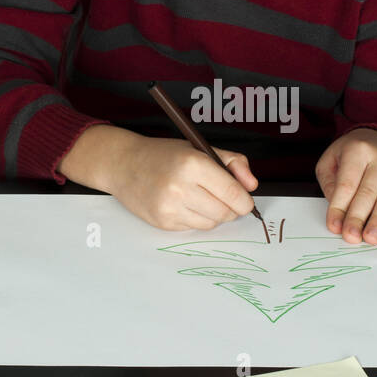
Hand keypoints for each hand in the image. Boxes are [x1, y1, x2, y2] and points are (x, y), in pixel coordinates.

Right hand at [109, 134, 258, 231]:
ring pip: (211, 223)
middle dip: (231, 208)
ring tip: (201, 198)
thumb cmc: (164, 155)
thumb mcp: (200, 148)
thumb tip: (252, 185)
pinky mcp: (162, 222)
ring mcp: (169, 207)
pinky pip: (194, 227)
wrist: (124, 164)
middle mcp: (180, 187)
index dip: (245, 201)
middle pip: (225, 212)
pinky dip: (196, 218)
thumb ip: (233, 163)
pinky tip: (185, 203)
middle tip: (223, 198)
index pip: (233, 193)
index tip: (246, 202)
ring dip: (214, 214)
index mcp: (193, 164)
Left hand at [315, 129, 376, 243]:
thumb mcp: (330, 162)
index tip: (334, 226)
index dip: (340, 207)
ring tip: (371, 238)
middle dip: (358, 218)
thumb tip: (338, 211)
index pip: (347, 184)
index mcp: (358, 149)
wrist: (376, 140)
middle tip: (352, 236)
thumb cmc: (351, 155)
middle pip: (368, 192)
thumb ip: (330, 185)